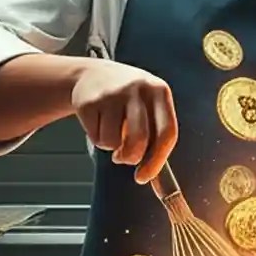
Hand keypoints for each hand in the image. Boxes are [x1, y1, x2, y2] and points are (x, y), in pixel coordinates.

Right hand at [71, 59, 178, 183]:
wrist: (94, 74)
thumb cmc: (127, 99)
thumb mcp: (147, 106)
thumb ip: (155, 135)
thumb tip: (160, 181)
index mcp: (159, 91)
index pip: (166, 132)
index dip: (157, 160)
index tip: (145, 177)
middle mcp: (138, 89)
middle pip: (140, 139)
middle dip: (130, 158)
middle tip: (123, 159)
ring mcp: (112, 93)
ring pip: (114, 142)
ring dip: (111, 147)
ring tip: (111, 130)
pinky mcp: (89, 101)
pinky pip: (96, 137)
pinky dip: (97, 138)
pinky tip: (99, 121)